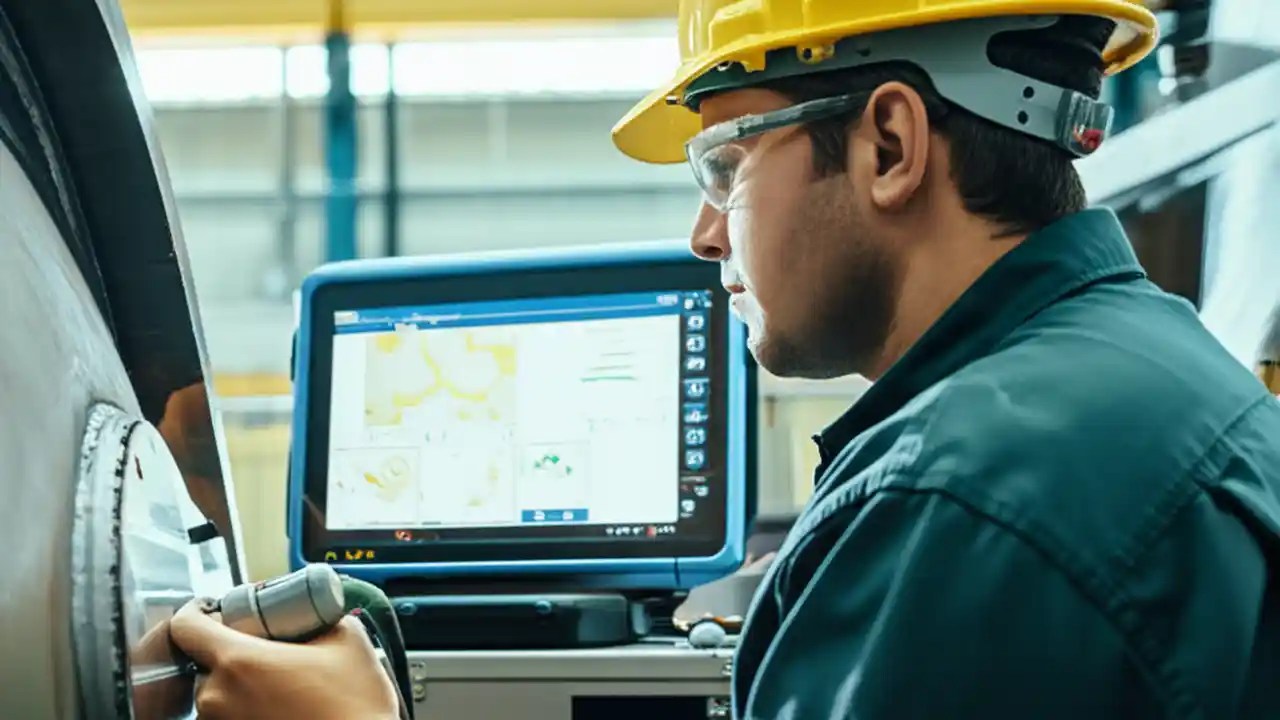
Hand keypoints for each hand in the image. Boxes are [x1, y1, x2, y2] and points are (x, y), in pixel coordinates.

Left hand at [168, 599, 400, 719]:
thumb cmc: (355, 705)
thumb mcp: (348, 641)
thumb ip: (321, 619)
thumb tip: (313, 615)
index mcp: (238, 662)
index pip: (186, 626)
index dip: (197, 610)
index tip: (214, 609)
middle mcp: (217, 698)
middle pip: (204, 662)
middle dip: (231, 652)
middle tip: (266, 649)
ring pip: (217, 695)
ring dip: (240, 685)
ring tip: (280, 684)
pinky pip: (230, 717)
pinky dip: (248, 709)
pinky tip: (282, 707)